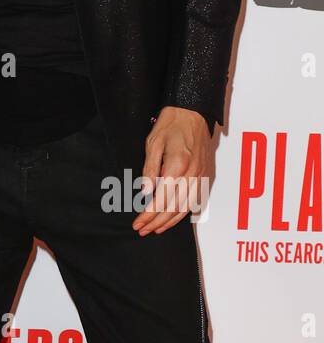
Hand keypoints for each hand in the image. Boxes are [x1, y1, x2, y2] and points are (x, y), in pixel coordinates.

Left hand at [133, 106, 211, 235]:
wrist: (193, 112)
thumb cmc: (171, 125)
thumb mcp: (153, 143)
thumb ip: (149, 169)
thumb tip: (144, 193)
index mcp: (177, 165)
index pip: (161, 199)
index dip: (148, 215)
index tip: (137, 223)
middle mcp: (192, 174)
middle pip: (173, 208)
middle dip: (156, 222)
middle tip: (142, 230)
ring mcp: (201, 176)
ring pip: (186, 208)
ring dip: (170, 222)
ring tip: (155, 229)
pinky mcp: (206, 175)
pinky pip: (196, 201)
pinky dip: (184, 213)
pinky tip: (173, 218)